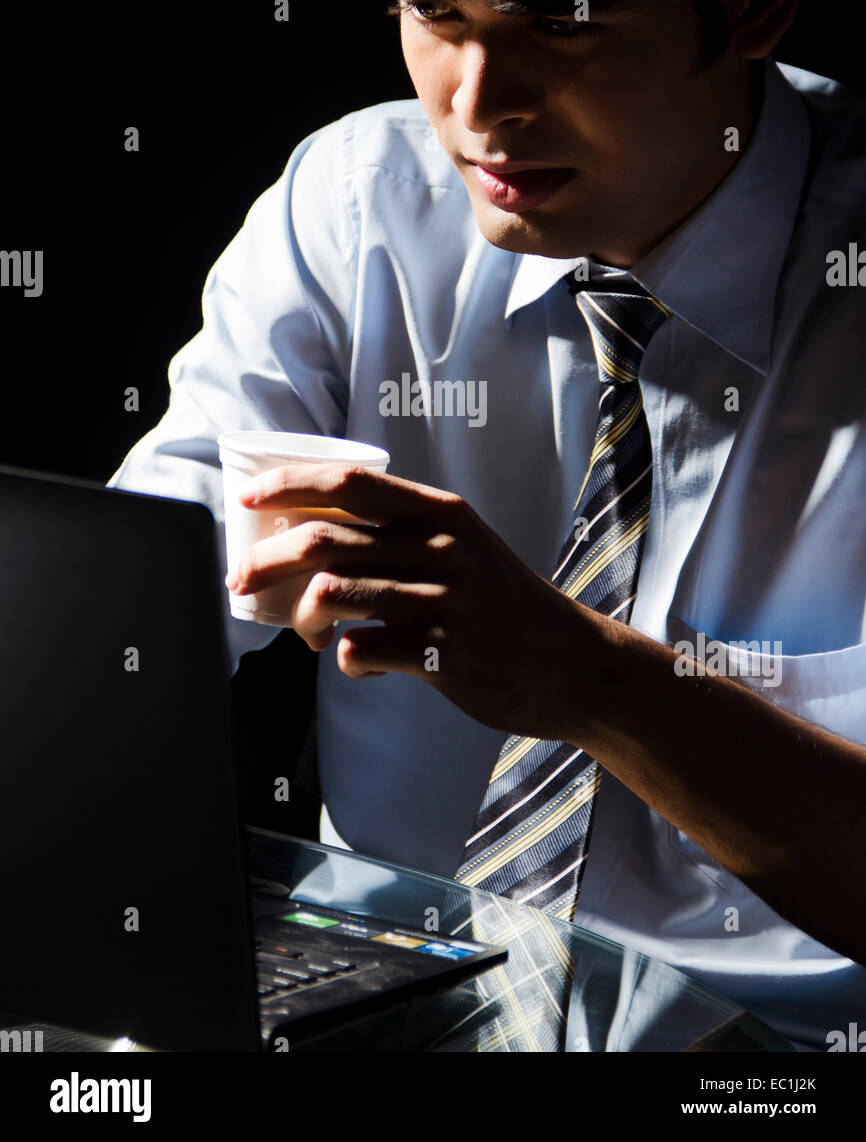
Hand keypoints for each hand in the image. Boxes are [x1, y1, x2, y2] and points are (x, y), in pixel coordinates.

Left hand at [226, 461, 603, 738]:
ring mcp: (442, 603)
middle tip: (240, 579)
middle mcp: (441, 551)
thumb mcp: (467, 550)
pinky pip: (359, 652)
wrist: (574, 664)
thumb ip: (404, 537)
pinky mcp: (441, 656)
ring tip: (308, 634)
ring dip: (300, 618)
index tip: (249, 498)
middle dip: (264, 560)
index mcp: (443, 516)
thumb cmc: (506, 605)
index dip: (291, 484)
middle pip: (324, 540)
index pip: (351, 482)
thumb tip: (316, 538)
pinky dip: (347, 660)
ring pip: (330, 595)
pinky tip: (363, 663)